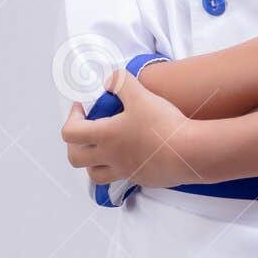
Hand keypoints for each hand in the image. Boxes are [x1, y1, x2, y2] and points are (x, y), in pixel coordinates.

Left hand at [61, 67, 200, 188]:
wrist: (188, 153)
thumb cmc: (161, 126)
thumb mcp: (140, 95)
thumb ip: (121, 82)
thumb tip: (109, 79)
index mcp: (105, 136)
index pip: (70, 133)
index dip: (71, 118)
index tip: (83, 108)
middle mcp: (110, 157)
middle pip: (75, 158)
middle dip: (75, 144)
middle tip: (86, 131)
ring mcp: (124, 171)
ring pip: (94, 174)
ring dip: (92, 162)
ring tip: (103, 148)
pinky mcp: (141, 178)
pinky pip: (120, 178)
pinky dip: (117, 168)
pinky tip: (130, 156)